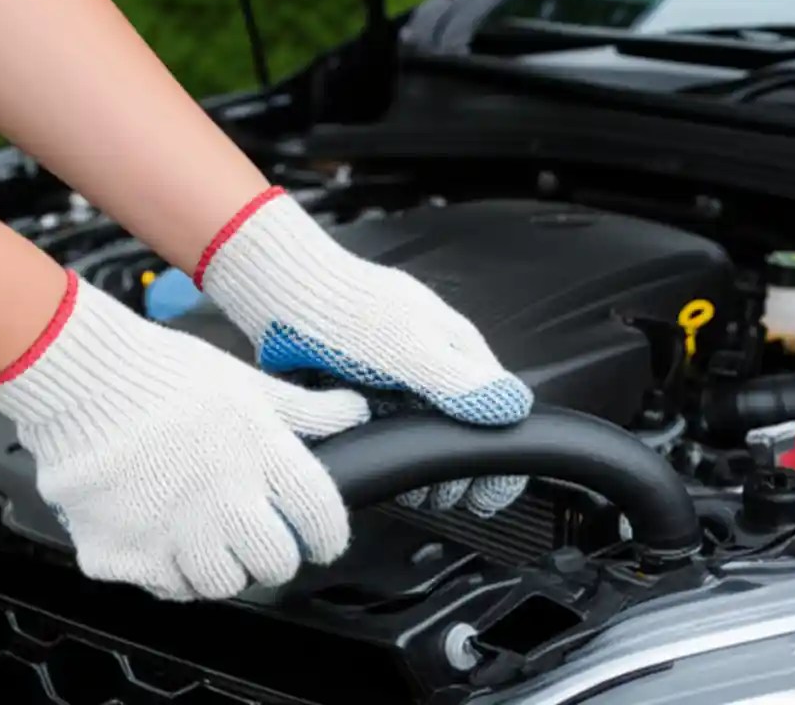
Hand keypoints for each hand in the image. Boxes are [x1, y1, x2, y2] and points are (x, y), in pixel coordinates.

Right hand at [0, 271, 368, 599]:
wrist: (79, 380)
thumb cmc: (162, 375)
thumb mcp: (247, 383)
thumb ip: (305, 409)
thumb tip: (354, 411)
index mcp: (261, 456)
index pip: (320, 519)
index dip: (329, 537)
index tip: (324, 541)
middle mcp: (222, 501)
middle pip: (274, 564)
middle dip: (275, 556)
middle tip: (262, 540)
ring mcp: (170, 533)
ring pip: (221, 584)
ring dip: (223, 568)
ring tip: (211, 540)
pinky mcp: (122, 554)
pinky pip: (162, 587)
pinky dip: (168, 572)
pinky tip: (164, 538)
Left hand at [197, 186, 532, 516]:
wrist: (281, 295)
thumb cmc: (344, 309)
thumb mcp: (409, 349)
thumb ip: (460, 383)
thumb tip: (513, 407)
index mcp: (460, 352)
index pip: (503, 415)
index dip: (499, 462)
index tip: (484, 499)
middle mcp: (436, 369)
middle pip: (463, 437)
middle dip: (455, 476)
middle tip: (438, 497)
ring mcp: (400, 385)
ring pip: (423, 443)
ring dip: (419, 472)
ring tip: (408, 488)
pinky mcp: (366, 397)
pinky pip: (386, 438)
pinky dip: (386, 456)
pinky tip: (374, 462)